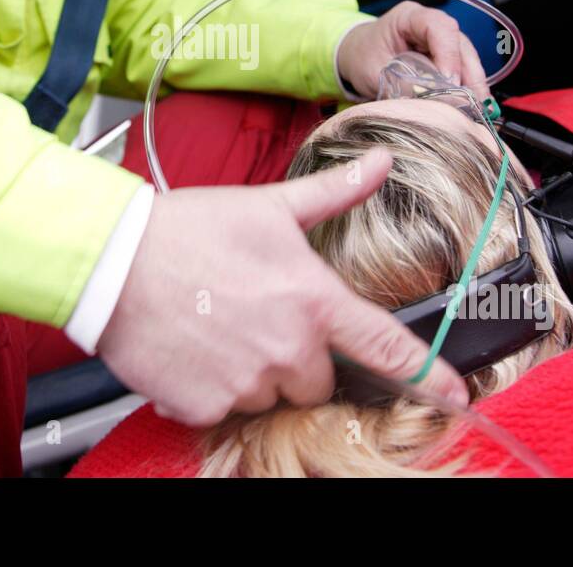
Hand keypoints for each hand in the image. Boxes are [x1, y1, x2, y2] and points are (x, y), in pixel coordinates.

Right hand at [96, 148, 469, 426]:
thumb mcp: (268, 207)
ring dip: (253, 373)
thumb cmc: (187, 229)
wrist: (113, 261)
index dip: (430, 375)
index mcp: (312, 300)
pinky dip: (212, 388)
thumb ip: (333, 194)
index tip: (459, 395)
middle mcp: (287, 348)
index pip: (386, 347)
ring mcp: (246, 382)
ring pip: (269, 395)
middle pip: (317, 379)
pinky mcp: (204, 405)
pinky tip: (193, 349)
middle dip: (296, 358)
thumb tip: (380, 164)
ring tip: (219, 328)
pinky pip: (222, 409)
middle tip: (259, 318)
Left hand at [337, 2, 490, 101]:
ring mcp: (440, 39)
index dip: (449, 54)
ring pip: (466, 57)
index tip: (450, 82)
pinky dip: (468, 87)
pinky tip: (474, 106)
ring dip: (473, 83)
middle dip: (469, 74)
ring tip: (479, 109)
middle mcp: (430, 24)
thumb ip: (402, 83)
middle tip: (476, 103)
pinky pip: (462, 69)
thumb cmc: (362, 57)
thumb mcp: (374, 72)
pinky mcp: (444, 56)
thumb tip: (432, 101)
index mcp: (409, 17)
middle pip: (460, 44)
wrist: (357, 55)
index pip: (439, 27)